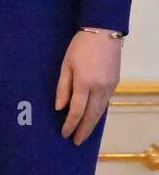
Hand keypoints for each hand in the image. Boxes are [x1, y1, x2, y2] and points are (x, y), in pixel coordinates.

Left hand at [55, 29, 121, 144]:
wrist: (103, 32)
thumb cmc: (80, 46)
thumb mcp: (66, 63)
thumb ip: (63, 87)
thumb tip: (59, 108)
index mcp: (84, 82)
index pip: (76, 111)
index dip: (70, 124)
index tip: (64, 133)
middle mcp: (99, 88)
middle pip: (91, 116)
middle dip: (83, 130)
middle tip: (76, 141)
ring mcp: (109, 87)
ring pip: (100, 112)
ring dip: (92, 124)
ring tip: (84, 134)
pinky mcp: (115, 84)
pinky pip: (105, 103)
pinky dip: (99, 113)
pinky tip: (93, 117)